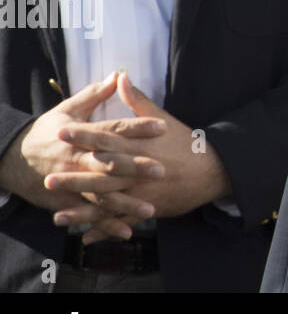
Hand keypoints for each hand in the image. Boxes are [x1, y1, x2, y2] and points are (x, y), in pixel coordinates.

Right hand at [0, 74, 162, 239]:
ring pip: (101, 195)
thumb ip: (94, 94)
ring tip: (150, 210)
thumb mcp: (67, 110)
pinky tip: (126, 231)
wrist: (11, 160)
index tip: (162, 125)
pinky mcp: (65, 202)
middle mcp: (75, 161)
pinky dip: (106, 225)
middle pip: (109, 164)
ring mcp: (70, 184)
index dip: (137, 127)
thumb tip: (119, 75)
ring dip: (125, 204)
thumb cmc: (45, 132)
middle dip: (135, 168)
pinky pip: (88, 215)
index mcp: (79, 136)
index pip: (112, 130)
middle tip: (162, 169)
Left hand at [57, 72, 231, 242]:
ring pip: (108, 203)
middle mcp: (138, 170)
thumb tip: (121, 77)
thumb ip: (138, 101)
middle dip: (75, 178)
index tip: (62, 131)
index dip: (84, 135)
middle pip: (103, 174)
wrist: (212, 170)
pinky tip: (84, 236)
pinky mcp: (148, 209)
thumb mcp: (164, 118)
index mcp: (140, 146)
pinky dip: (104, 229)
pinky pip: (122, 221)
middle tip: (49, 178)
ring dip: (82, 210)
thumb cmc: (187, 142)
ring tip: (56, 215)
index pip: (108, 138)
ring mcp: (142, 192)